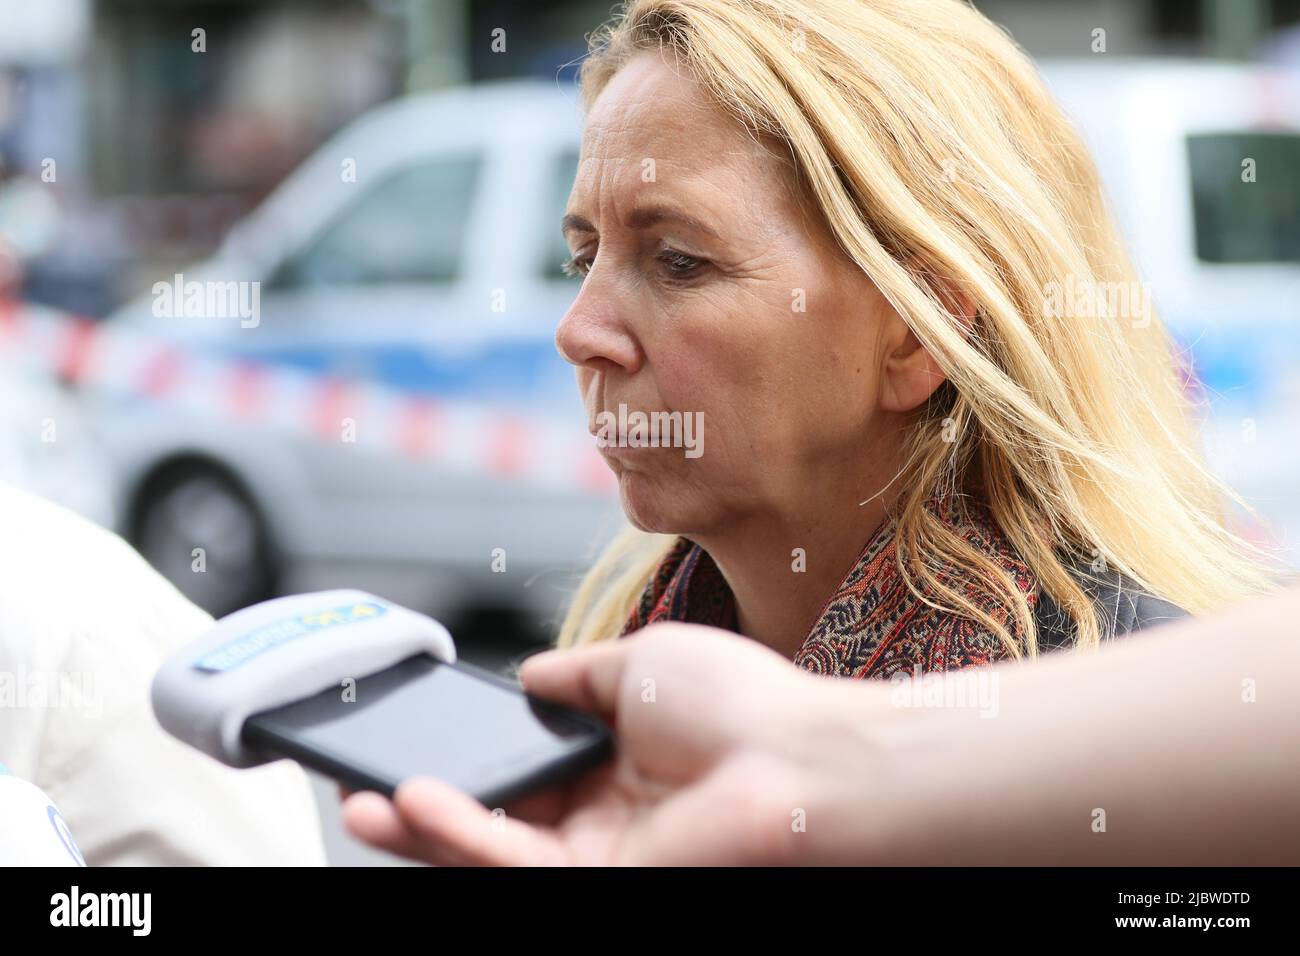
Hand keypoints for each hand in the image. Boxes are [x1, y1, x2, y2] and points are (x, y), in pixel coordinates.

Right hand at [341, 622, 888, 864]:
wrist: (804, 762)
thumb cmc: (743, 708)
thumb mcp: (639, 665)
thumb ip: (573, 676)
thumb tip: (526, 673)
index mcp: (614, 766)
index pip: (524, 772)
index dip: (472, 761)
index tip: (424, 740)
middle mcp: (602, 819)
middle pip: (496, 820)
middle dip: (427, 812)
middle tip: (367, 793)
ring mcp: (599, 858)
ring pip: (492, 852)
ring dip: (426, 831)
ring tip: (366, 804)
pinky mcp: (600, 881)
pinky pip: (514, 865)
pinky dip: (463, 836)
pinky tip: (419, 804)